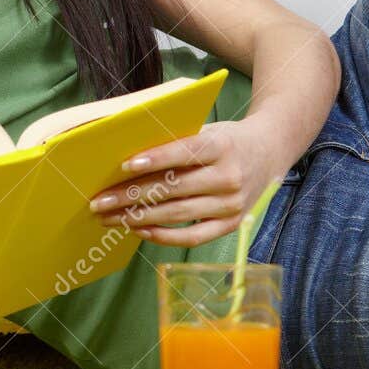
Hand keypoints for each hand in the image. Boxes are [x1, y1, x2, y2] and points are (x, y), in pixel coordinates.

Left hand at [88, 119, 279, 247]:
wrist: (268, 152)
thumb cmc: (226, 139)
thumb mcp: (208, 130)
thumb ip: (176, 141)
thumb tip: (128, 160)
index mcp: (222, 146)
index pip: (184, 153)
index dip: (155, 159)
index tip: (124, 165)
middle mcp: (229, 177)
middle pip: (173, 188)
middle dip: (131, 195)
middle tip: (99, 201)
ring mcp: (231, 205)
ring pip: (177, 215)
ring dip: (138, 218)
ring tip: (110, 217)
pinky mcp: (230, 224)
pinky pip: (192, 237)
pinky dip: (163, 236)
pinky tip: (139, 230)